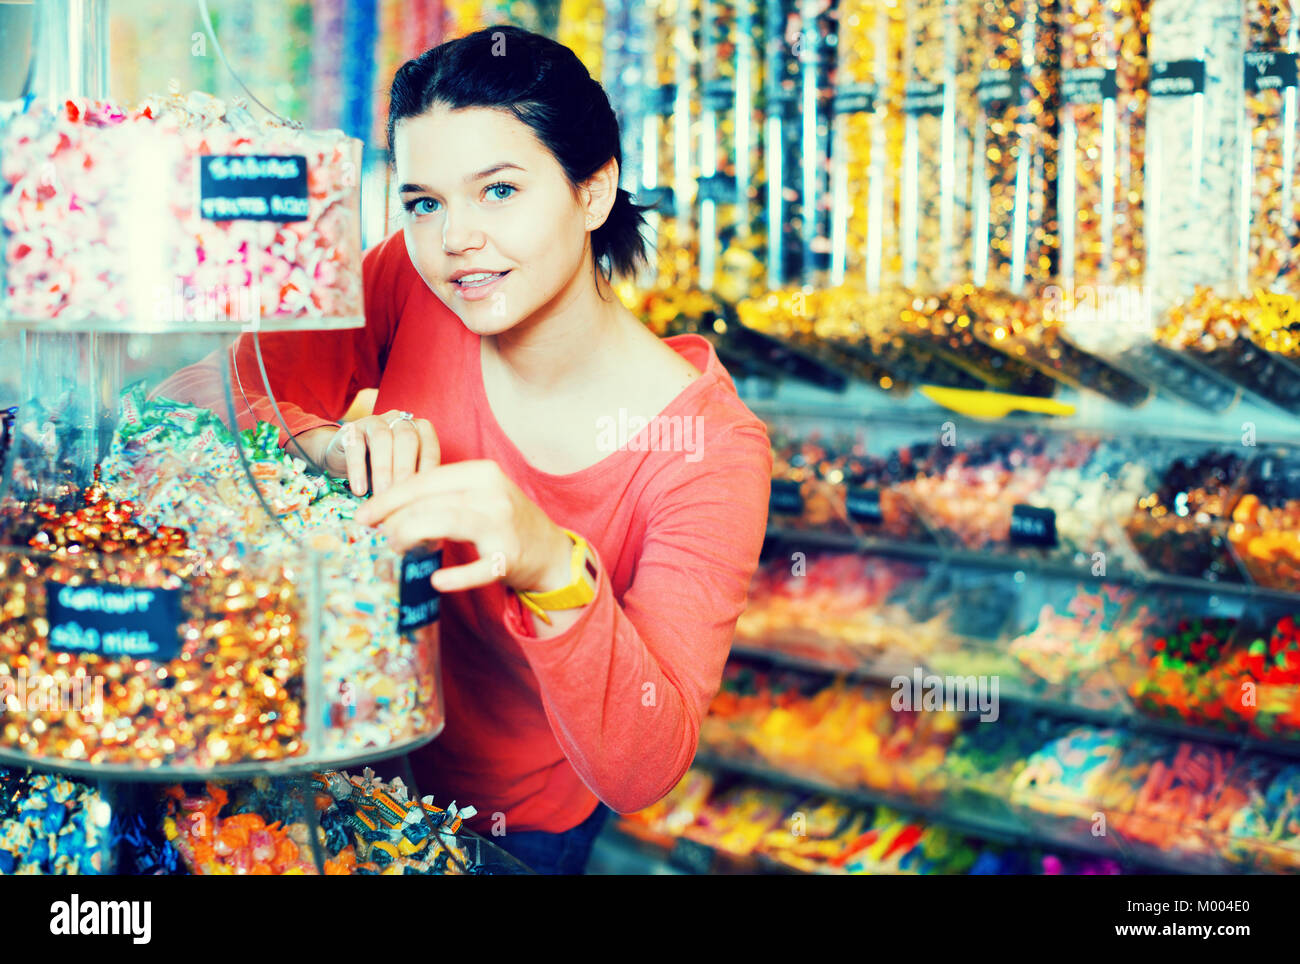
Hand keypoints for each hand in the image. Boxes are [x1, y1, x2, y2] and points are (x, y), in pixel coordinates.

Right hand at [318, 410, 439, 496]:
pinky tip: (359, 490)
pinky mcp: (350, 429)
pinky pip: (355, 445)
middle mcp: (398, 421)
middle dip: (405, 470)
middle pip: (407, 439)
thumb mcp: (401, 476)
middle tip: (401, 497)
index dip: (428, 471)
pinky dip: (358, 469)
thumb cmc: (381, 471)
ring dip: (383, 469)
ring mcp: (374, 421)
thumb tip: (425, 507)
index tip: (425, 495)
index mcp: (418, 430)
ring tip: (381, 495)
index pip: (429, 447)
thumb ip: (414, 483)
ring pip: (382, 439)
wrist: (344, 460)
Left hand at [353, 460, 572, 593]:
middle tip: (379, 537)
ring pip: (445, 522)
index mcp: (482, 472)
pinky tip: (436, 581)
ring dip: (411, 536)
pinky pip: (476, 568)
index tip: (364, 514)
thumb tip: (387, 507)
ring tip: (397, 550)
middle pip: (429, 501)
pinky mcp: (508, 557)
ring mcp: (502, 524)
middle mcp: (493, 493)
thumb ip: (441, 495)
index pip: (425, 480)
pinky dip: (454, 577)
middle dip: (394, 519)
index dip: (389, 498)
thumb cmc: (503, 521)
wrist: (550, 550)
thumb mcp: (479, 495)